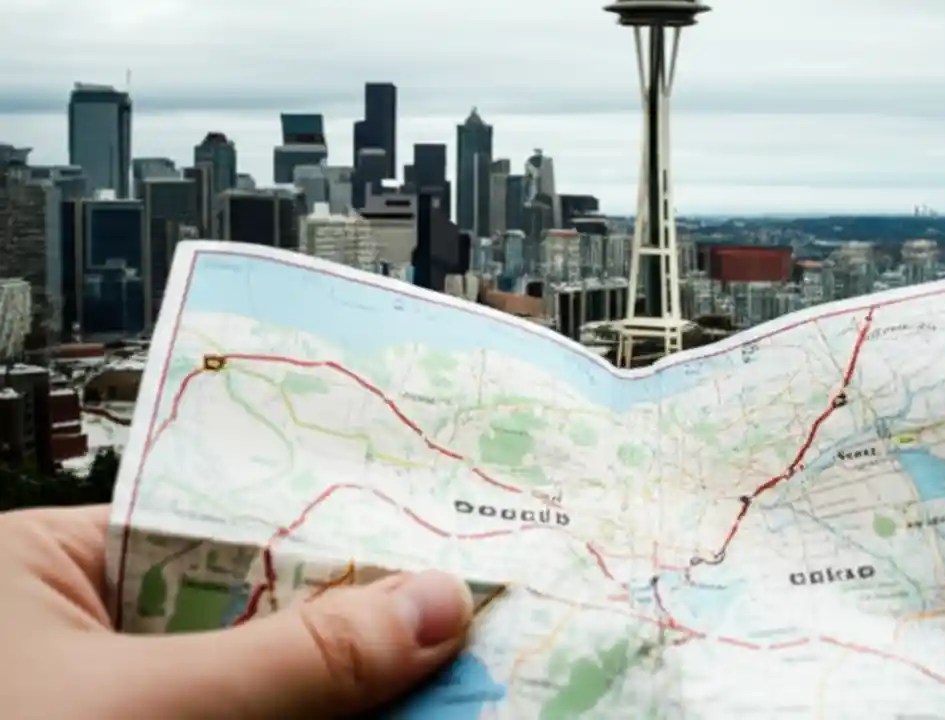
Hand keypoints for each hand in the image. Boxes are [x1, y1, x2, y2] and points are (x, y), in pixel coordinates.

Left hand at [0, 505, 472, 718]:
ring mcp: (115, 712)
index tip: (439, 562)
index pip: (226, 533)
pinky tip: (383, 717)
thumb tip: (431, 606)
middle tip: (467, 633)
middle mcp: (82, 637)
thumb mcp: (132, 713)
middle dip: (356, 635)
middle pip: (254, 620)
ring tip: (452, 686)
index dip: (336, 545)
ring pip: (258, 695)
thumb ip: (288, 660)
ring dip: (347, 699)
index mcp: (50, 570)